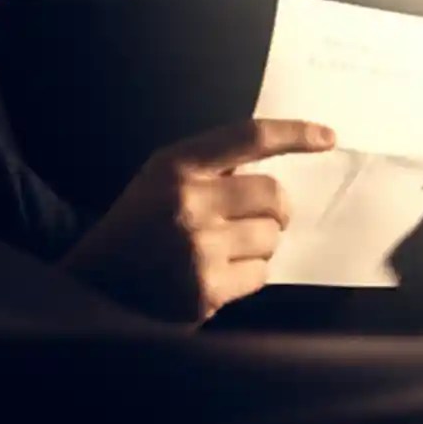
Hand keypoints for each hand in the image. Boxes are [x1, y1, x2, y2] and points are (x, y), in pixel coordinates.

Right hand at [62, 119, 335, 324]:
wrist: (94, 287)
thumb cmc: (134, 229)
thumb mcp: (159, 182)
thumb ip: (208, 171)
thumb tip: (269, 173)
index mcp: (176, 166)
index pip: (249, 137)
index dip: (294, 134)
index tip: (327, 138)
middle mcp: (189, 202)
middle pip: (274, 195)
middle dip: (274, 210)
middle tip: (254, 220)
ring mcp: (199, 248)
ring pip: (271, 238)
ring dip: (258, 245)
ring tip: (221, 251)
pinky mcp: (207, 289)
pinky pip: (260, 274)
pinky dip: (246, 276)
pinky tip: (215, 276)